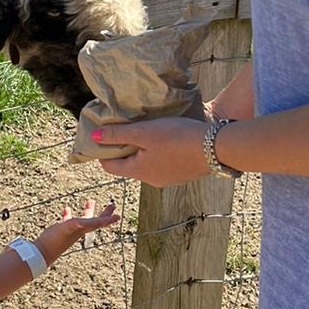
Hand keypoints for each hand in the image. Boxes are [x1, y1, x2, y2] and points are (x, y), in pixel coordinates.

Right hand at [33, 199, 118, 266]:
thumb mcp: (66, 229)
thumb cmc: (55, 241)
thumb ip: (74, 225)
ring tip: (90, 201)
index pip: (99, 223)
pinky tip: (66, 209)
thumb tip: (81, 221)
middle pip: (95, 221)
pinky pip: (68, 221)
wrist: (42, 252)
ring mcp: (71, 231)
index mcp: (82, 229)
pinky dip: (69, 214)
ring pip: (82, 220)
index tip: (118, 216)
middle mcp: (79, 231)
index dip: (108, 219)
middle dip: (103, 213)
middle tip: (111, 205)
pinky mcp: (61, 231)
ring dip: (88, 211)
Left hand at [93, 118, 210, 186]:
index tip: (104, 135)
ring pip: (146, 164)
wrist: (215, 148)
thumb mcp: (143, 132)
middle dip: (124, 148)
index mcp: (138, 171)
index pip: (110, 166)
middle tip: (125, 128)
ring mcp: (168, 179)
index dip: (103, 151)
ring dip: (142, 150)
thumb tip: (93, 138)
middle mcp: (151, 180)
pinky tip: (166, 139)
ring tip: (147, 131)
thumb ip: (118, 135)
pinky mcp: (182, 174)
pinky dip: (158, 152)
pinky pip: (162, 164)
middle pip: (128, 165)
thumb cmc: (176, 138)